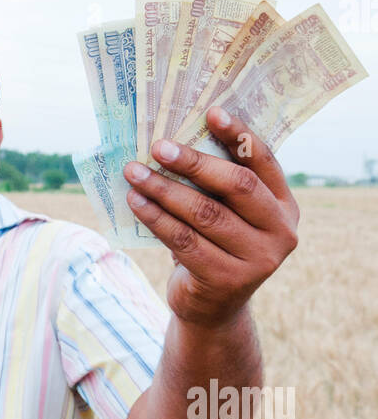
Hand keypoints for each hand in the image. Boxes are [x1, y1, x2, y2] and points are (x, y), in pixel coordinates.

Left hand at [122, 107, 299, 327]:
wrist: (212, 307)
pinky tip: (135, 201)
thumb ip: (216, 182)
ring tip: (134, 172)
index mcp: (284, 205)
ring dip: (164, 189)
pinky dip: (156, 218)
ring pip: (205, 213)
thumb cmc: (215, 244)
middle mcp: (280, 232)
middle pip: (236, 185)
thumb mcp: (226, 213)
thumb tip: (173, 135)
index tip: (210, 111)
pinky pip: (184, 240)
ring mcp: (258, 260)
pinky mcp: (227, 280)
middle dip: (194, 162)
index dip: (238, 135)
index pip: (263, 161)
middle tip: (158, 146)